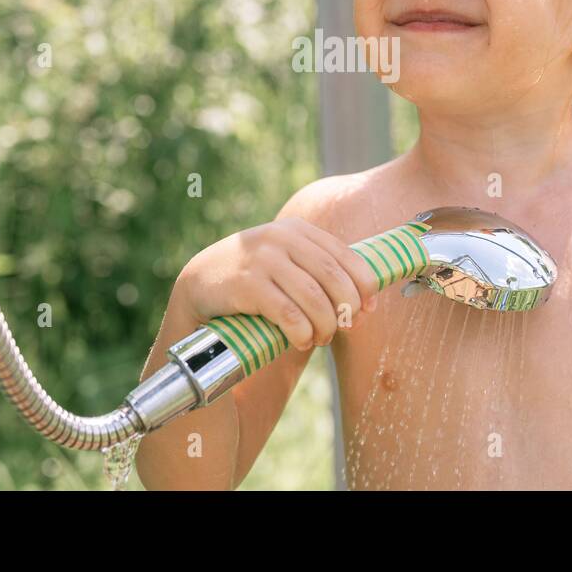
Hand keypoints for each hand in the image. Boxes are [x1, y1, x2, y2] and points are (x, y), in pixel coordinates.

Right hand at [177, 218, 379, 351]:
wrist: (201, 282)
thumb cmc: (255, 278)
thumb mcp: (287, 261)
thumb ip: (321, 272)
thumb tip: (368, 301)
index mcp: (298, 230)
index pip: (345, 255)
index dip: (364, 284)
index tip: (370, 308)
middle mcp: (282, 238)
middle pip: (333, 276)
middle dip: (346, 307)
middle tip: (345, 328)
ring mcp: (263, 259)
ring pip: (313, 298)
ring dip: (325, 325)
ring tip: (321, 339)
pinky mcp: (246, 284)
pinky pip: (288, 313)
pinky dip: (302, 332)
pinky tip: (301, 341)